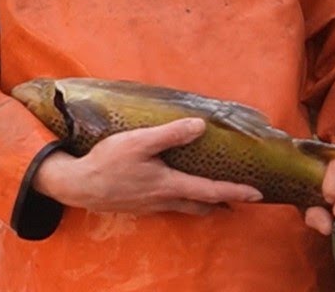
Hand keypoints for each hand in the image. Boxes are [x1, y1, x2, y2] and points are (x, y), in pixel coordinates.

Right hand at [32, 117, 262, 215]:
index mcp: (168, 185)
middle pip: (201, 205)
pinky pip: (168, 205)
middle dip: (222, 203)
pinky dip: (182, 200)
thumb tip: (200, 126)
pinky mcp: (138, 203)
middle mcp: (163, 199)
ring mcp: (150, 204)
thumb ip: (169, 134)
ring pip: (184, 208)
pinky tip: (174, 191)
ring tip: (214, 198)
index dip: (235, 191)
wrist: (78, 185)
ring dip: (203, 204)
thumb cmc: (107, 162)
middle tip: (239, 200)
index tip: (257, 194)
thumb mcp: (138, 142)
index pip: (210, 189)